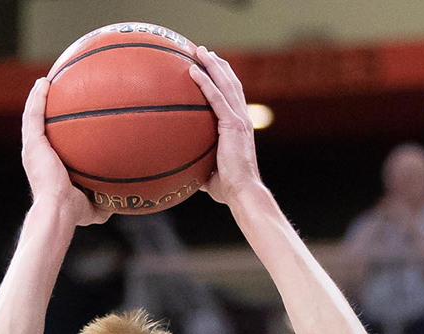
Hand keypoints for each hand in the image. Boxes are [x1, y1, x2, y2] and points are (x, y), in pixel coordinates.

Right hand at [21, 78, 109, 225]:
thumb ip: (105, 199)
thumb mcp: (94, 206)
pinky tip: (44, 83)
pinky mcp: (32, 144)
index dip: (52, 129)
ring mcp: (32, 149)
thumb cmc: (73, 213)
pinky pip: (33, 115)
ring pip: (31, 116)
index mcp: (46, 165)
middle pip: (37, 125)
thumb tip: (123, 200)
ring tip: (44, 81)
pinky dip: (37, 98)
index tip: (63, 116)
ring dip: (36, 97)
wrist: (58, 211)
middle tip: (52, 91)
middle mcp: (36, 155)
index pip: (48, 142)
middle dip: (42, 108)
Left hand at [187, 46, 263, 205]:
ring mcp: (239, 120)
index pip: (232, 96)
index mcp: (239, 126)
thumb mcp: (209, 172)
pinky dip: (205, 83)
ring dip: (213, 65)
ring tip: (200, 51)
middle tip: (204, 51)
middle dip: (218, 65)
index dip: (223, 79)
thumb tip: (181, 169)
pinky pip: (217, 98)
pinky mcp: (233, 125)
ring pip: (226, 84)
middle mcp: (242, 118)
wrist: (242, 192)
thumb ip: (198, 164)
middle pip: (231, 83)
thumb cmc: (228, 188)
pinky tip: (193, 71)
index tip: (212, 67)